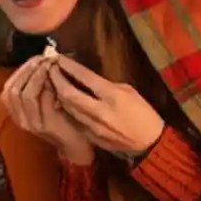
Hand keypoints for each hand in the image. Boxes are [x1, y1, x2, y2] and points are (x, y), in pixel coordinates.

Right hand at [3, 56, 94, 165]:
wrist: (75, 144)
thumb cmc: (63, 119)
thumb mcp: (46, 101)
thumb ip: (38, 86)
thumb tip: (40, 61)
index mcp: (16, 112)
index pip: (8, 88)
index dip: (20, 71)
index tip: (35, 58)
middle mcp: (19, 119)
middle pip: (13, 90)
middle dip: (27, 71)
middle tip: (42, 59)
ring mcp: (31, 123)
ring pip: (25, 95)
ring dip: (36, 77)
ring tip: (48, 66)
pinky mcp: (45, 125)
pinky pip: (42, 103)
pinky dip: (47, 88)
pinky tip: (55, 80)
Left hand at [49, 56, 164, 156]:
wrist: (149, 142)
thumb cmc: (143, 113)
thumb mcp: (129, 92)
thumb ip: (106, 85)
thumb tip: (87, 78)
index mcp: (112, 96)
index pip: (85, 77)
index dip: (70, 66)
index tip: (60, 59)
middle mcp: (99, 111)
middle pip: (68, 93)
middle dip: (57, 79)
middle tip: (51, 69)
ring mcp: (92, 126)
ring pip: (67, 107)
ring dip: (58, 93)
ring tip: (53, 82)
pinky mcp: (89, 136)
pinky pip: (72, 119)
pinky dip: (65, 107)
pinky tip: (62, 100)